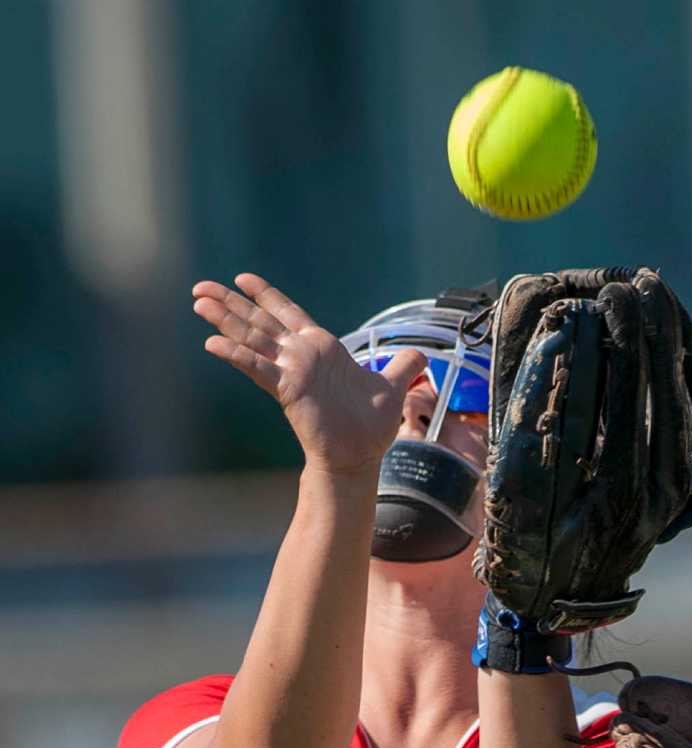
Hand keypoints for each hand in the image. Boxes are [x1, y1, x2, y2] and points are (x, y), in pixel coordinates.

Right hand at [190, 273, 425, 477]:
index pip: (288, 313)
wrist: (359, 456)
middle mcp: (301, 355)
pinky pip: (257, 368)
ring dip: (224, 320)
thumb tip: (424, 355)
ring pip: (252, 338)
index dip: (266, 295)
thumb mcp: (391, 388)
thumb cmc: (370, 427)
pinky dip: (236, 355)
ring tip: (198, 302)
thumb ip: (403, 367)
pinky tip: (212, 344)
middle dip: (231, 303)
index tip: (242, 279)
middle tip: (200, 287)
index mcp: (321, 348)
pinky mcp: (287, 390)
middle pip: (260, 321)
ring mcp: (291, 371)